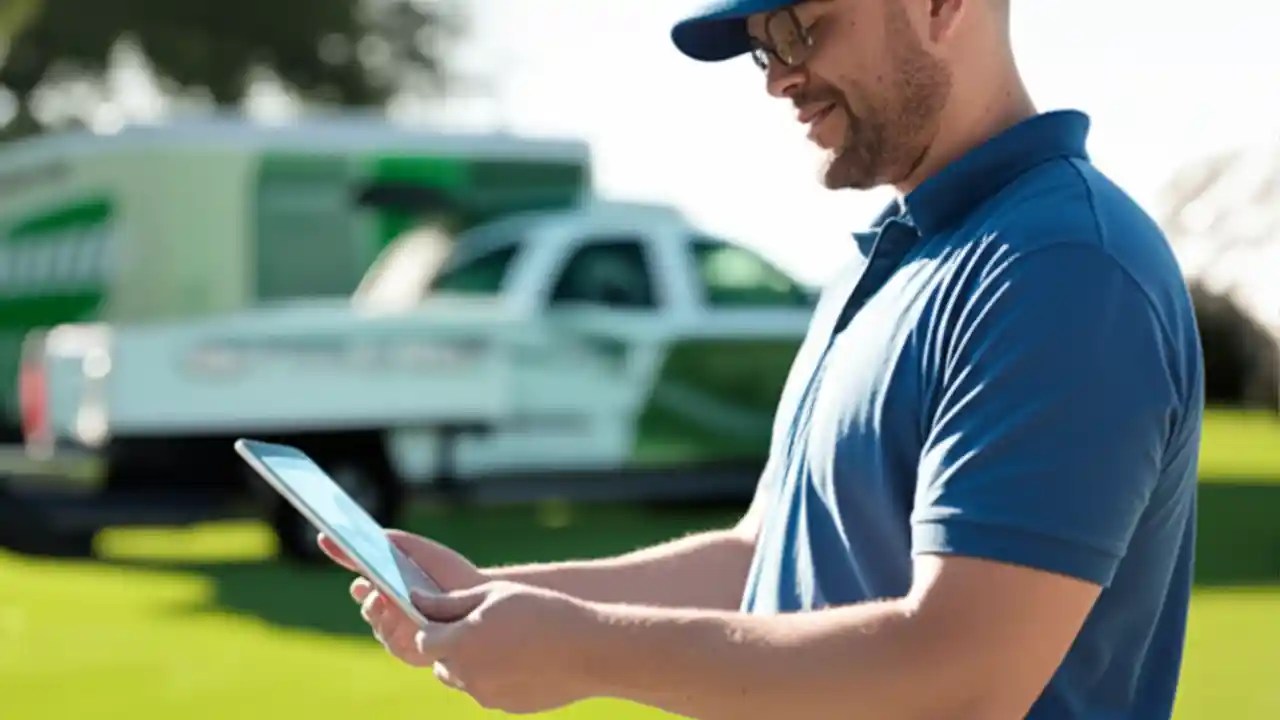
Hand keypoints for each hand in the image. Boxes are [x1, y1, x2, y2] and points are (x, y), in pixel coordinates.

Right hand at [317, 530, 487, 660]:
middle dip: (364, 597)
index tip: (354, 571)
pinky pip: (396, 646)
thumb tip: (334, 533)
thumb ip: (381, 542)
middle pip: (368, 608)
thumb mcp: (413, 550)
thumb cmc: (446, 570)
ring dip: (376, 614)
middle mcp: (391, 613)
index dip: (355, 578)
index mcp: (387, 589)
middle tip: (365, 585)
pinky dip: (393, 633)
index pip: (362, 586)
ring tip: (381, 599)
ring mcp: (402, 633)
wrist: (480, 593)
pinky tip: (398, 619)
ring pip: (378, 627)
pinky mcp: (415, 651)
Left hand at [410, 581, 599, 713]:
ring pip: (465, 679)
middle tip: (484, 626)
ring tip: (507, 642)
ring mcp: (487, 696)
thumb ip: (449, 602)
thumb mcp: (493, 594)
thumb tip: (416, 599)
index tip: (453, 615)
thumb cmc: (541, 612)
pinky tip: (524, 659)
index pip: (423, 640)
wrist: (588, 649)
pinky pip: (489, 692)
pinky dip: (497, 677)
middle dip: (453, 646)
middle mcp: (467, 675)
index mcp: (459, 644)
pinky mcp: (507, 707)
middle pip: (441, 663)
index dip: (435, 626)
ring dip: (473, 663)